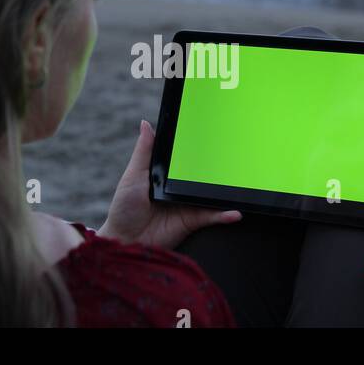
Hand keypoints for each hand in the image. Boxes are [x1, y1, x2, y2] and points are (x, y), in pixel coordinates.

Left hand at [99, 120, 241, 248]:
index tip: (212, 136)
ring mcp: (187, 204)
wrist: (125, 240)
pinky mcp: (192, 221)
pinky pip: (211, 216)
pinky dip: (224, 215)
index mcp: (166, 175)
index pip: (185, 159)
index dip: (197, 149)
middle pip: (201, 176)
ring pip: (210, 195)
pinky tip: (235, 212)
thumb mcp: (133, 175)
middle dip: (216, 169)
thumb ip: (144, 151)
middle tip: (232, 159)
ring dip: (225, 192)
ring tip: (239, 184)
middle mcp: (178, 188)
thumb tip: (145, 124)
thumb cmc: (124, 208)